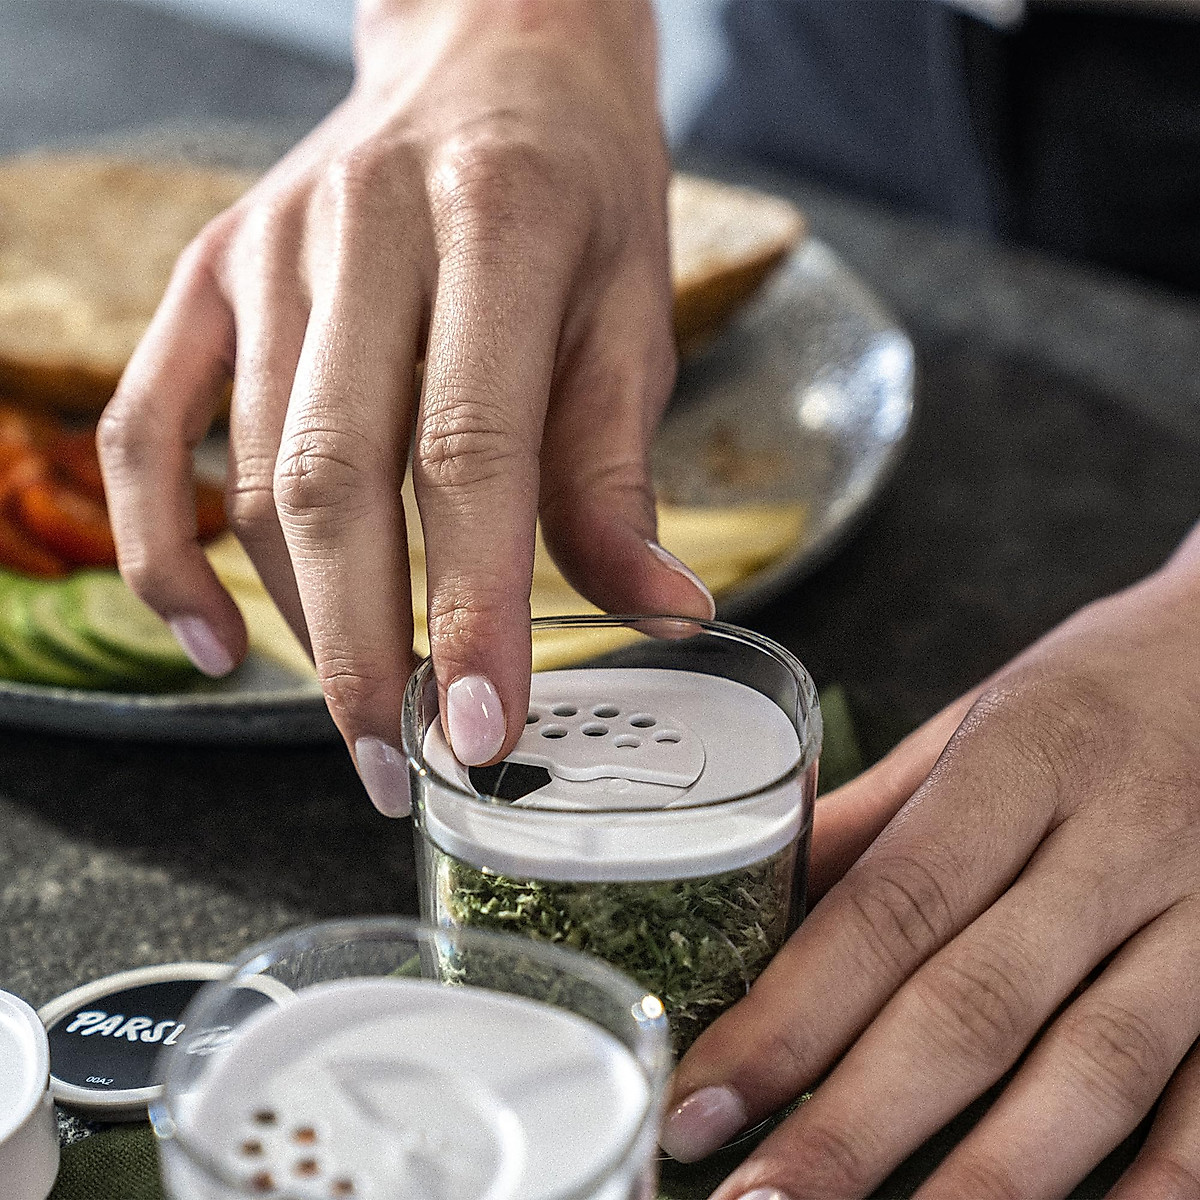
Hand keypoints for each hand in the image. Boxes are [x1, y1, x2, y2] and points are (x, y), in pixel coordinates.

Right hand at [97, 0, 711, 813]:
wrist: (494, 53)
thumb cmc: (581, 190)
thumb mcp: (635, 313)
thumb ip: (620, 472)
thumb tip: (659, 617)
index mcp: (499, 225)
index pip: (474, 454)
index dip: (476, 608)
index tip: (486, 732)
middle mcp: (365, 230)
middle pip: (338, 481)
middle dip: (365, 650)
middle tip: (400, 771)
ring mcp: (269, 254)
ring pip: (253, 474)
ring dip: (297, 621)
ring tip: (356, 721)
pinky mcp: (210, 279)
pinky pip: (144, 431)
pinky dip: (161, 552)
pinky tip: (215, 644)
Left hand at [661, 523, 1199, 1199]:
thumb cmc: (1101, 688)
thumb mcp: (979, 718)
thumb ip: (878, 816)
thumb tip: (762, 897)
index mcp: (1022, 761)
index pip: (889, 907)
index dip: (792, 1015)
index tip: (706, 1097)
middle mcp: (1117, 844)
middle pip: (975, 1006)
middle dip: (855, 1125)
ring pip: (1092, 1072)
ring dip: (984, 1182)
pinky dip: (1148, 1190)